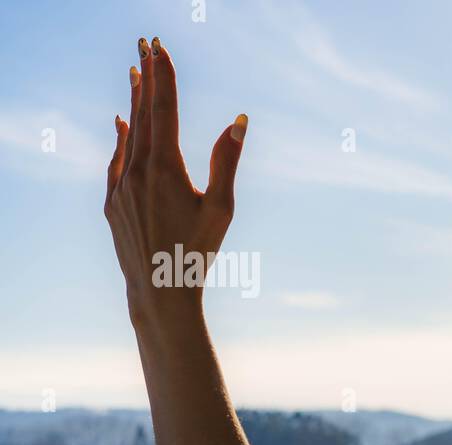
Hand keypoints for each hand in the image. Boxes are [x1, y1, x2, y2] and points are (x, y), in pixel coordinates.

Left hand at [104, 37, 245, 323]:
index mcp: (164, 168)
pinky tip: (123, 124)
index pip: (163, 109)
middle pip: (141, 113)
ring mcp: (119, 186)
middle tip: (144, 46)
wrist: (158, 290)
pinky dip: (122, 137)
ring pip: (128, 135)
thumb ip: (227, 161)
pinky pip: (116, 160)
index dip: (163, 77)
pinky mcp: (112, 202)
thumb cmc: (198, 252)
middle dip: (146, 77)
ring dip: (134, 103)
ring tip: (136, 75)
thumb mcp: (221, 208)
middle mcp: (136, 171)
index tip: (160, 48)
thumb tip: (239, 122)